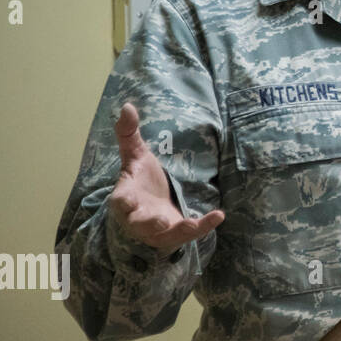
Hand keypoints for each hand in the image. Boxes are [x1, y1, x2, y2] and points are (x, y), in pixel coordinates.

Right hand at [109, 102, 223, 252]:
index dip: (123, 202)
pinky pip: (189, 233)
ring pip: (164, 234)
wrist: (153, 203)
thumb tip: (127, 106)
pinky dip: (203, 226)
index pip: (121, 201)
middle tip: (159, 221)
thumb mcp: (136, 155)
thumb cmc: (141, 180)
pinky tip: (219, 215)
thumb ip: (129, 133)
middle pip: (139, 223)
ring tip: (190, 224)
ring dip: (177, 230)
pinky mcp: (175, 234)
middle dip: (147, 223)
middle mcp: (139, 217)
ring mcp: (157, 229)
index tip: (126, 200)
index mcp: (126, 198)